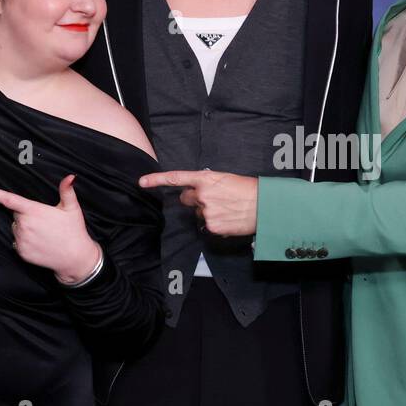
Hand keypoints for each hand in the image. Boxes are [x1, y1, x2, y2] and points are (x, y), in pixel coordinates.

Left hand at [0, 174, 100, 283]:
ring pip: (16, 228)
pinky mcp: (20, 252)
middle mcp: (24, 225)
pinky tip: (39, 243)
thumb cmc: (74, 231)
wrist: (75, 258)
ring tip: (44, 234)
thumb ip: (67, 191)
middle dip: (26, 215)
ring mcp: (21, 239)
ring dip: (25, 229)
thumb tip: (70, 176)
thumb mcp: (72, 209)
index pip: (8, 199)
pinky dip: (25, 242)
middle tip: (45, 222)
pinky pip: (17, 242)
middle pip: (16, 214)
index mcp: (34, 211)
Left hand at [138, 169, 257, 235]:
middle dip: (195, 200)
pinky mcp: (211, 226)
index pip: (176, 178)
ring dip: (208, 212)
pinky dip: (216, 223)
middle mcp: (202, 195)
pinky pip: (207, 225)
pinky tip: (228, 218)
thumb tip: (199, 191)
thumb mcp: (226, 179)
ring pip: (198, 213)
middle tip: (214, 199)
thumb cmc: (249, 190)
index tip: (142, 182)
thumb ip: (208, 183)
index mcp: (206, 179)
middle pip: (186, 199)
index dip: (156, 180)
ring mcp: (206, 212)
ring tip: (227, 209)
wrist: (264, 206)